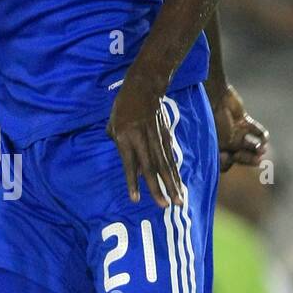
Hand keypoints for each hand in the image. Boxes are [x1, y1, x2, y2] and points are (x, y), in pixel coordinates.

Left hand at [107, 79, 183, 206]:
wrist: (144, 86)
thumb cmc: (124, 106)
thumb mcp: (113, 123)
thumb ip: (117, 142)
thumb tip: (133, 165)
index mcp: (125, 137)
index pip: (129, 164)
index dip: (133, 182)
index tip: (136, 199)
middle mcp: (142, 139)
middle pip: (151, 168)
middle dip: (158, 188)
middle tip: (164, 206)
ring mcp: (156, 137)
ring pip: (165, 164)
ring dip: (172, 184)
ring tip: (178, 200)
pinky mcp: (166, 135)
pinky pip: (170, 157)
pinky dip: (175, 172)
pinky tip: (179, 185)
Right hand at [210, 85, 268, 171]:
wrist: (215, 95)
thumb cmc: (211, 119)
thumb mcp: (215, 140)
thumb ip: (221, 154)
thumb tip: (229, 165)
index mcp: (213, 146)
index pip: (221, 162)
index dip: (226, 165)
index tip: (230, 161)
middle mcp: (224, 141)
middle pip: (238, 156)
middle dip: (248, 159)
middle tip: (258, 161)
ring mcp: (234, 131)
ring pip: (248, 145)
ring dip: (256, 149)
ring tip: (262, 150)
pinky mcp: (243, 120)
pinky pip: (255, 131)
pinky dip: (261, 135)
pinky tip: (265, 139)